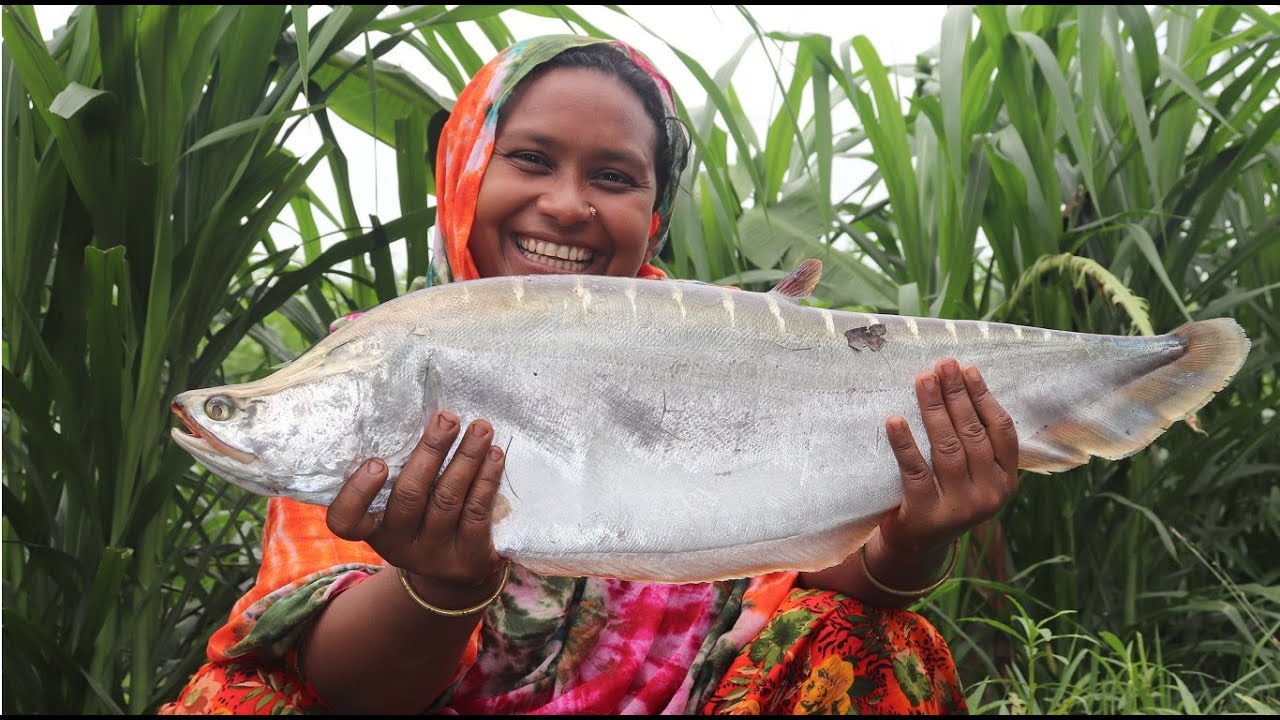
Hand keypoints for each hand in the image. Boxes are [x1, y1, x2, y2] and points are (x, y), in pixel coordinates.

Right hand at [326, 411, 507, 598]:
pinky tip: (495, 455)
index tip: (376, 462)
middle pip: (410, 496)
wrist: (456, 578)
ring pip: (448, 499)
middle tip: (447, 418)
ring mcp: (434, 554)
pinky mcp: (468, 557)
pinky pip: (476, 512)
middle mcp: (399, 546)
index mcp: (374, 530)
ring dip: (466, 458)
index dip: (357, 493)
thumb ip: (400, 476)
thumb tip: (420, 414)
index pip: (346, 521)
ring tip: (481, 428)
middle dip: (431, 451)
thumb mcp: (401, 510)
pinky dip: (487, 479)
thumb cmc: (423, 524)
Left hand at [881, 358, 1018, 554]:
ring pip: (948, 448)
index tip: (968, 370)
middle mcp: (990, 495)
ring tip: (923, 380)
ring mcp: (961, 507)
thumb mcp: (973, 477)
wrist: (918, 547)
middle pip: (973, 434)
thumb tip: (959, 385)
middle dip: (957, 395)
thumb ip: (976, 445)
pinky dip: (905, 444)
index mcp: (1007, 481)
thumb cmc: (945, 498)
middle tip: (943, 366)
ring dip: (935, 410)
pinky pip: (915, 471)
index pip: (1001, 431)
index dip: (984, 398)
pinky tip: (895, 420)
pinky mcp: (927, 514)